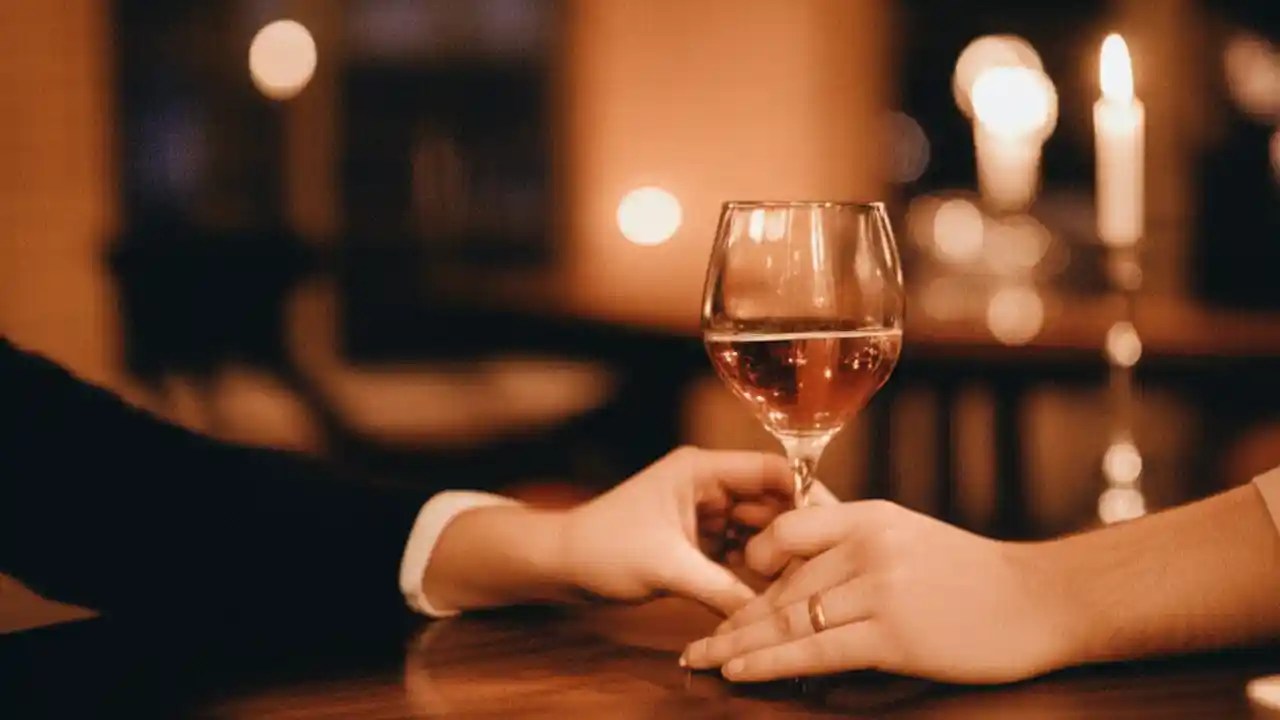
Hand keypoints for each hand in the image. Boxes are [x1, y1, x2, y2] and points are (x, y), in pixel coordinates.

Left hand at [424, 446, 794, 616]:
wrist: (558, 566)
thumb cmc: (602, 549)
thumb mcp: (667, 569)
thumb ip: (722, 589)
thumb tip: (770, 618)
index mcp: (701, 470)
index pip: (771, 471)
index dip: (806, 495)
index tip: (835, 527)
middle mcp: (708, 485)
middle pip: (771, 502)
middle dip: (795, 532)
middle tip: (829, 565)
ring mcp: (705, 512)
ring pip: (759, 530)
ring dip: (779, 554)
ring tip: (810, 581)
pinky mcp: (699, 540)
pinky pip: (740, 551)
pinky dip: (756, 569)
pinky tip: (779, 591)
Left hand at [681, 501, 1071, 682]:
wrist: (1042, 600)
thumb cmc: (976, 576)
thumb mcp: (911, 539)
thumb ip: (858, 549)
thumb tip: (803, 582)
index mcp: (871, 516)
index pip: (789, 533)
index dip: (753, 565)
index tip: (729, 592)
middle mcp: (868, 546)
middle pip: (783, 586)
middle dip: (734, 618)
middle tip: (695, 643)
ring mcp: (880, 589)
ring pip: (790, 619)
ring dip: (739, 645)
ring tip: (702, 662)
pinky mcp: (893, 635)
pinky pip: (816, 651)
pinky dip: (770, 663)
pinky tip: (740, 672)